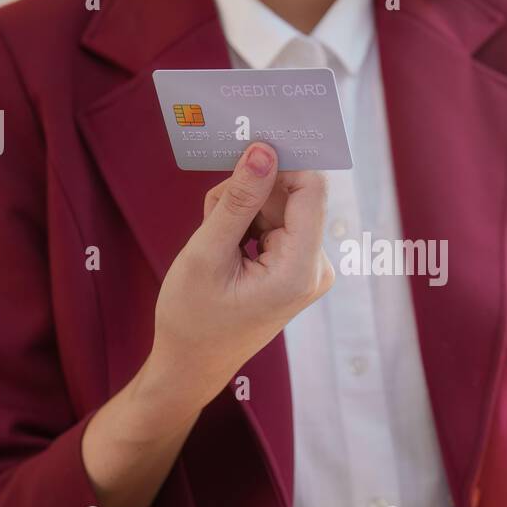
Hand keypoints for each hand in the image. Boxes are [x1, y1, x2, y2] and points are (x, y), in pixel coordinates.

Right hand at [145, 142, 333, 405]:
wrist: (191, 365)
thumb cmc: (192, 318)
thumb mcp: (207, 253)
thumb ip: (238, 200)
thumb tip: (263, 150)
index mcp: (300, 269)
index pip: (310, 188)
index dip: (283, 160)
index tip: (249, 142)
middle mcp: (315, 267)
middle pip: (292, 195)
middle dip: (250, 192)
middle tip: (213, 213)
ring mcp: (307, 267)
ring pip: (278, 205)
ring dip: (242, 209)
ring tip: (213, 240)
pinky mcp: (296, 266)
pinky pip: (274, 222)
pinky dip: (245, 224)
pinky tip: (224, 247)